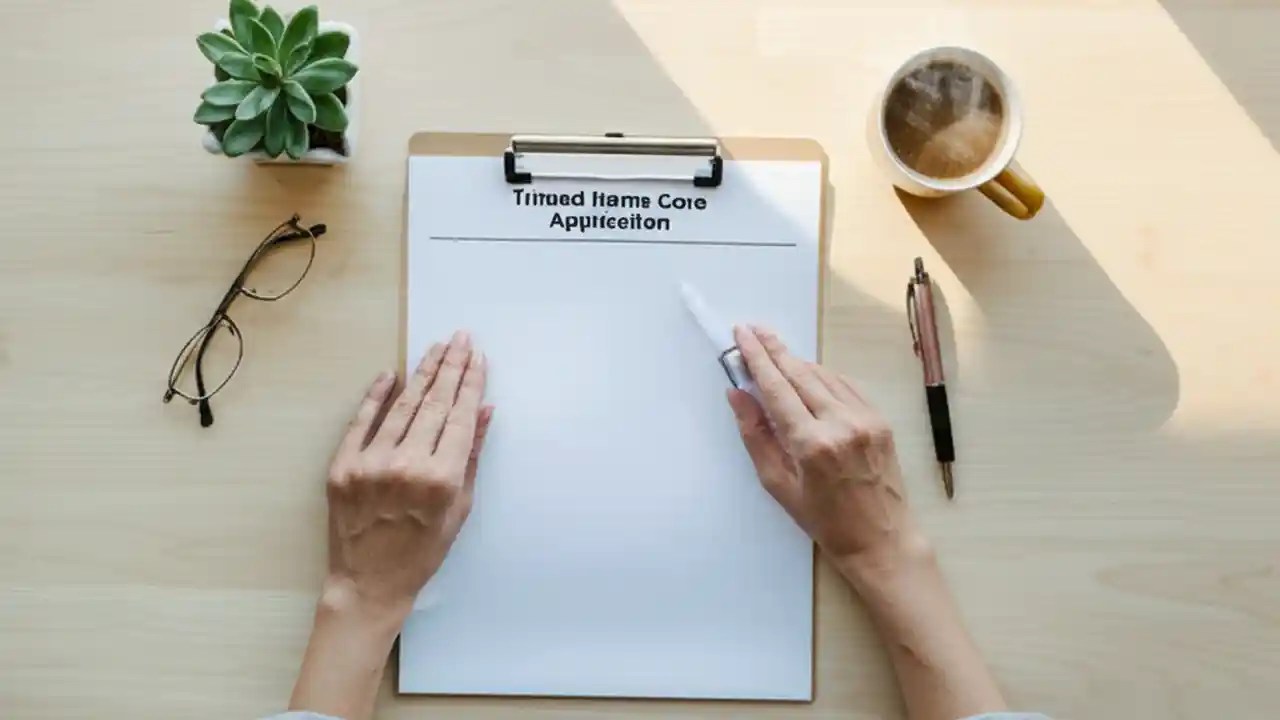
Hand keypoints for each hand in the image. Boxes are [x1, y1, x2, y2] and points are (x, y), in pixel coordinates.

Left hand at [324, 330, 492, 615]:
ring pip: (402, 406)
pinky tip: (391, 374)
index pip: (460, 416)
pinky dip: (376, 395)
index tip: (478, 356)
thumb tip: (483, 410)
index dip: (470, 382)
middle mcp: (407, 466)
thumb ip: (470, 455)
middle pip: (434, 403)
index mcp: (442, 479)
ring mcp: (370, 464)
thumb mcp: (459, 507)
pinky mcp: (342, 467)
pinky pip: (361, 421)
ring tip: (435, 348)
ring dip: (421, 373)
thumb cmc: (423, 552)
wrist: (369, 583)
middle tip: (460, 339)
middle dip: (450, 367)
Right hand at [727, 325, 927, 583]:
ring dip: (798, 362)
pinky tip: (809, 374)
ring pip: (824, 377)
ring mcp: (865, 419)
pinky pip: (846, 387)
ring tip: (776, 351)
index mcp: (812, 444)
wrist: (881, 540)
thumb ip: (756, 436)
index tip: (742, 334)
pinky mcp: (880, 420)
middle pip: (801, 374)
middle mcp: (841, 424)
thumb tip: (738, 394)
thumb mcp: (779, 485)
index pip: (777, 388)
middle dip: (775, 349)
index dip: (757, 358)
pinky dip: (824, 377)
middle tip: (754, 329)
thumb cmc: (824, 522)